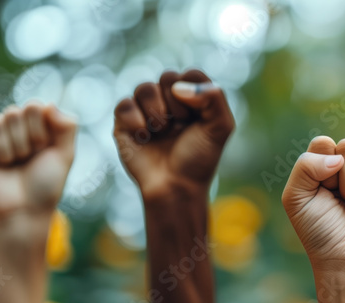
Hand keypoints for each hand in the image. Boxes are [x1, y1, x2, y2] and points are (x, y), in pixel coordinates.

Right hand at [0, 102, 76, 218]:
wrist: (23, 209)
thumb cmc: (46, 185)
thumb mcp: (65, 155)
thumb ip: (67, 127)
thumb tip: (49, 104)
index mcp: (35, 125)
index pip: (33, 107)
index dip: (39, 131)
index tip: (42, 151)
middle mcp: (13, 127)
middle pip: (13, 112)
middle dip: (24, 142)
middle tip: (26, 160)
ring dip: (7, 149)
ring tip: (10, 165)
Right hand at [114, 69, 234, 199]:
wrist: (174, 186)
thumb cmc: (198, 159)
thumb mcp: (220, 128)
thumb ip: (214, 98)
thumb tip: (179, 86)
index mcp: (194, 100)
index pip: (191, 74)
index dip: (194, 92)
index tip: (197, 117)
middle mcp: (170, 101)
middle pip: (168, 76)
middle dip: (176, 104)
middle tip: (179, 126)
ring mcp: (146, 110)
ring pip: (144, 87)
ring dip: (156, 111)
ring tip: (162, 132)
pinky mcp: (125, 122)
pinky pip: (124, 104)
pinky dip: (135, 119)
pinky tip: (144, 135)